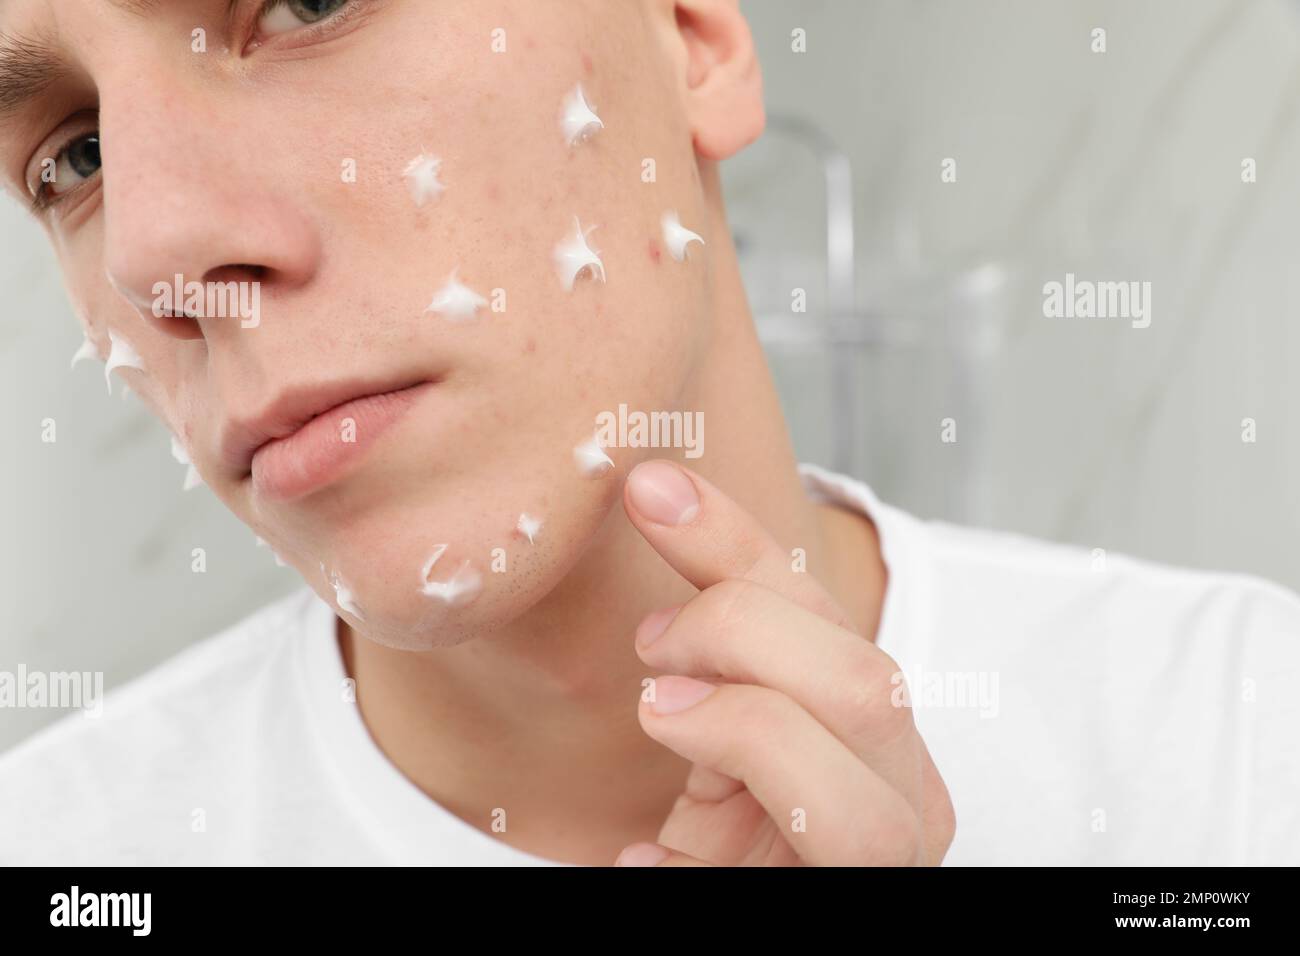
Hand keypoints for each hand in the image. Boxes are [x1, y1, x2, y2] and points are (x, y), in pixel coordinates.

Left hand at [614, 460, 954, 865]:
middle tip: (652, 644)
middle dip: (743, 632)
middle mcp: (906, 799)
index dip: (738, 542)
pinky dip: (698, 863)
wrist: (749, 911)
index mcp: (882, 732)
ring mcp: (884, 863)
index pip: (830, 618)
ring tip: (659, 716)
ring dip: (742, 728)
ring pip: (859, 803)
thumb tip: (658, 496)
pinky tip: (645, 858)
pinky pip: (789, 877)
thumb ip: (720, 639)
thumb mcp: (725, 726)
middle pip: (870, 685)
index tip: (653, 490)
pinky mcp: (839, 905)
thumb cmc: (732, 842)